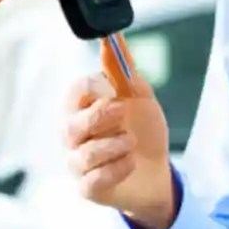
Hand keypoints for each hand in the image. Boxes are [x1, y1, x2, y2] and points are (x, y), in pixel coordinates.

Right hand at [65, 38, 176, 228]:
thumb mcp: (139, 96)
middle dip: (99, 117)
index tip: (112, 86)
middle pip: (71, 125)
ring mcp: (78, 163)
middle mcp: (73, 135)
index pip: (73, 93)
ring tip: (131, 141)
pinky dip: (117, 169)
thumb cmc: (141, 129)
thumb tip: (113, 40)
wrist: (157, 171)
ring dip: (112, 146)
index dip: (91, 86)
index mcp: (82, 107)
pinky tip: (131, 162)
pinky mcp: (88, 188)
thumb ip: (125, 71)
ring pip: (83, 155)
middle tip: (123, 112)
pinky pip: (94, 180)